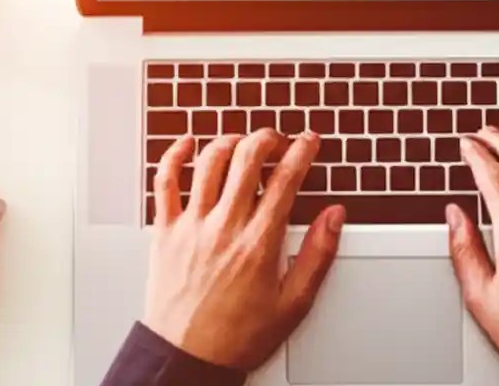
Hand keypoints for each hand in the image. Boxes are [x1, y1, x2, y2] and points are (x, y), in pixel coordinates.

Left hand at [143, 129, 345, 370]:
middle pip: (248, 158)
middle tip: (278, 139)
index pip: (286, 180)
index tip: (309, 142)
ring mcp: (191, 226)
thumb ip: (318, 256)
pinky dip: (175, 155)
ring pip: (209, 162)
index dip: (302, 151)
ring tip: (242, 143)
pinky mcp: (164, 232)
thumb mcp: (293, 304)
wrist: (186, 360)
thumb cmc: (236, 337)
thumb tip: (334, 218)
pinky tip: (186, 144)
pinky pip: (165, 182)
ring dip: (230, 141)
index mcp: (259, 244)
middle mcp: (224, 227)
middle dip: (268, 138)